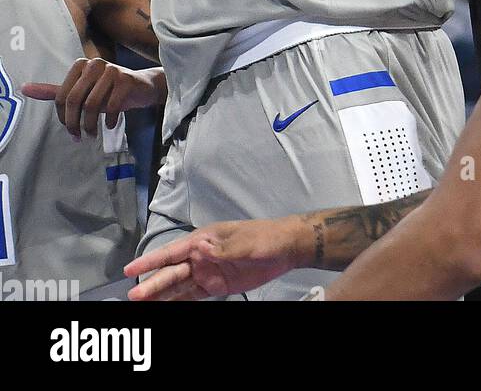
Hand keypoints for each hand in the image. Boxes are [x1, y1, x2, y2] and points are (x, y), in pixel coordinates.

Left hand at [23, 59, 165, 138]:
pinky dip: (109, 120)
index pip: (62, 96)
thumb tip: (24, 88)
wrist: (141, 87)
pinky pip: (111, 105)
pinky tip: (110, 124)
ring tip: (93, 134)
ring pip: (92, 104)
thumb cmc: (108, 91)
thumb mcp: (81, 91)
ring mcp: (111, 70)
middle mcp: (94, 64)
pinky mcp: (126, 79)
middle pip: (75, 100)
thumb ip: (54, 91)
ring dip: (91, 125)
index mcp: (80, 65)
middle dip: (75, 123)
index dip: (63, 117)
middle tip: (79, 137)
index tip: (70, 130)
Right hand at [125, 217, 303, 300]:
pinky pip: (192, 295)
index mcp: (204, 239)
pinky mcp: (215, 285)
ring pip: (178, 285)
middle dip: (153, 284)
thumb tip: (200, 248)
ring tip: (142, 303)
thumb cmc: (264, 238)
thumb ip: (223, 248)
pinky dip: (178, 302)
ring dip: (161, 295)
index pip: (172, 251)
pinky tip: (165, 307)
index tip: (130, 270)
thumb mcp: (245, 243)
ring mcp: (207, 271)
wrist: (284, 248)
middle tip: (134, 297)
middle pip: (171, 271)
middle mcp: (200, 255)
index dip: (151, 261)